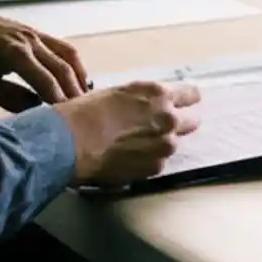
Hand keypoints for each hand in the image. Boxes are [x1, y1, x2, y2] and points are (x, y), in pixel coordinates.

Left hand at [0, 9, 89, 110]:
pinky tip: (74, 76)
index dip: (60, 100)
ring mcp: (34, 33)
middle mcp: (30, 41)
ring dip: (79, 75)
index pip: (47, 81)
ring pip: (68, 54)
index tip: (71, 119)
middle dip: (75, 91)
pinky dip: (72, 63)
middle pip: (63, 68)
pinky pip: (61, 46)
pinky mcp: (33, 31)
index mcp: (14, 53)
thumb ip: (7, 94)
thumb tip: (36, 107)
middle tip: (86, 112)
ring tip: (85, 95)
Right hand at [55, 81, 201, 185]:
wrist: (70, 142)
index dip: (187, 99)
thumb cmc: (85, 113)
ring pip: (173, 143)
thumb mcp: (118, 95)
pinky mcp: (156, 167)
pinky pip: (159, 162)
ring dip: (160, 144)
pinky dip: (148, 161)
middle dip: (180, 123)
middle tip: (160, 127)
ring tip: (135, 146)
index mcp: (159, 95)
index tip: (185, 103)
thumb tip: (149, 107)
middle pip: (191, 121)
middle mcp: (168, 118)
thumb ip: (143, 101)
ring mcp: (165, 144)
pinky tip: (128, 159)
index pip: (191, 95)